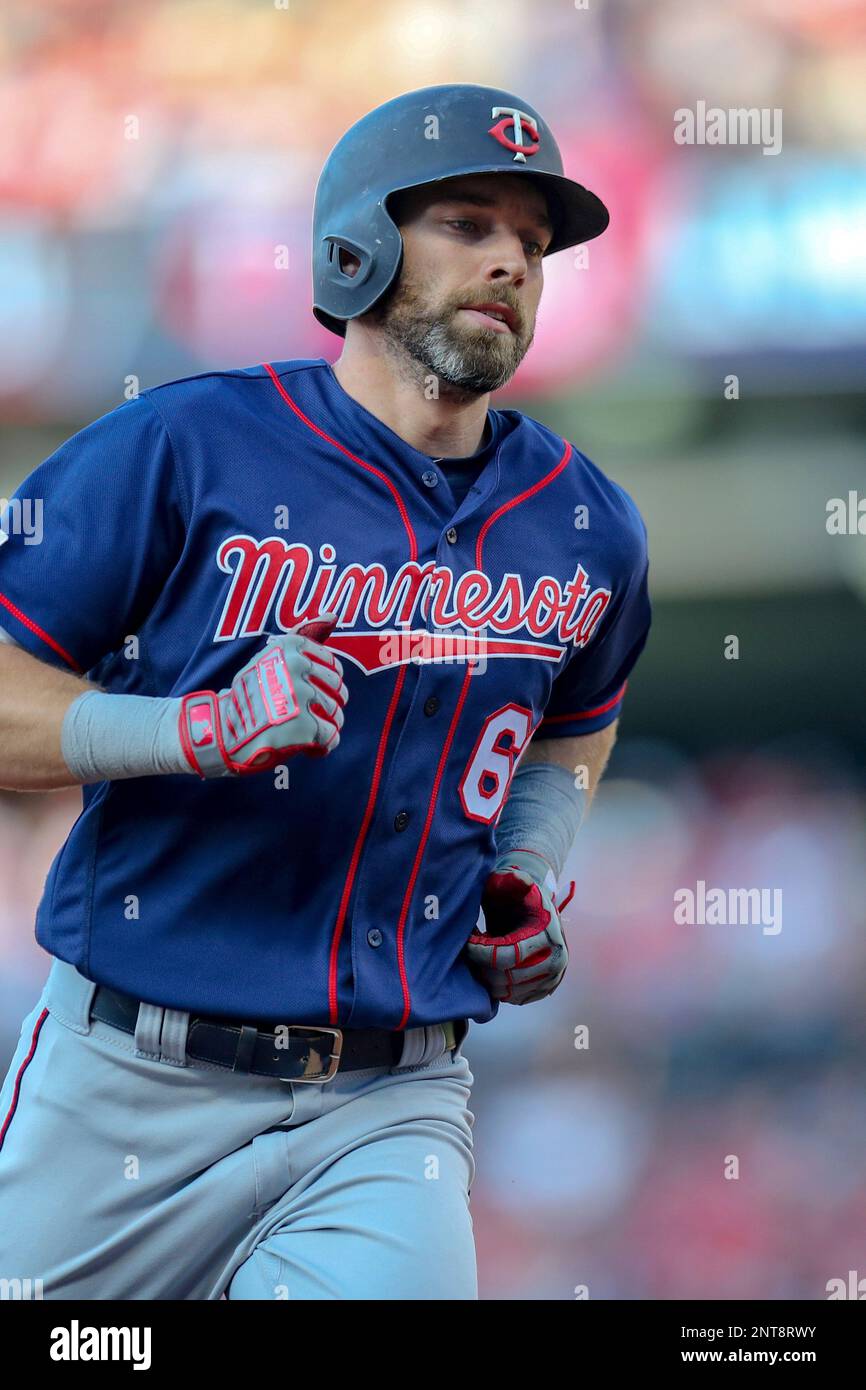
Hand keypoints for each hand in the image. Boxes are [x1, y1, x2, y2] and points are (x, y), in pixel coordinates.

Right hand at [179, 618, 347, 778]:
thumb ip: (304, 637)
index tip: (304, 694)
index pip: (334, 667)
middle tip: (301, 716)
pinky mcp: (304, 727)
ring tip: (300, 731)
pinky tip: (305, 746)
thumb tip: (333, 614)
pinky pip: (331, 736)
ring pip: (337, 715)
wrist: (223, 731)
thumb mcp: (271, 657)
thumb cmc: (251, 695)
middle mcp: (296, 667)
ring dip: (323, 727)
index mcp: (291, 647)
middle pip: (338, 691)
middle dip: (325, 707)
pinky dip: (321, 746)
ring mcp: (300, 697)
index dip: (323, 686)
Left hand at [465, 850, 574, 1004]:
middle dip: (481, 967)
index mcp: (548, 936)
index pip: (507, 956)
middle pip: (506, 979)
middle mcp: (556, 961)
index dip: (481, 953)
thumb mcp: (514, 883)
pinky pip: (514, 998)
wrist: (536, 909)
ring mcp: (552, 978)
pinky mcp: (545, 989)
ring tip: (480, 958)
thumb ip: (512, 879)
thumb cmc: (518, 896)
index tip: (467, 942)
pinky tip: (491, 968)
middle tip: (469, 952)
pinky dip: (497, 987)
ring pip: (507, 992)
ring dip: (487, 977)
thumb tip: (521, 880)